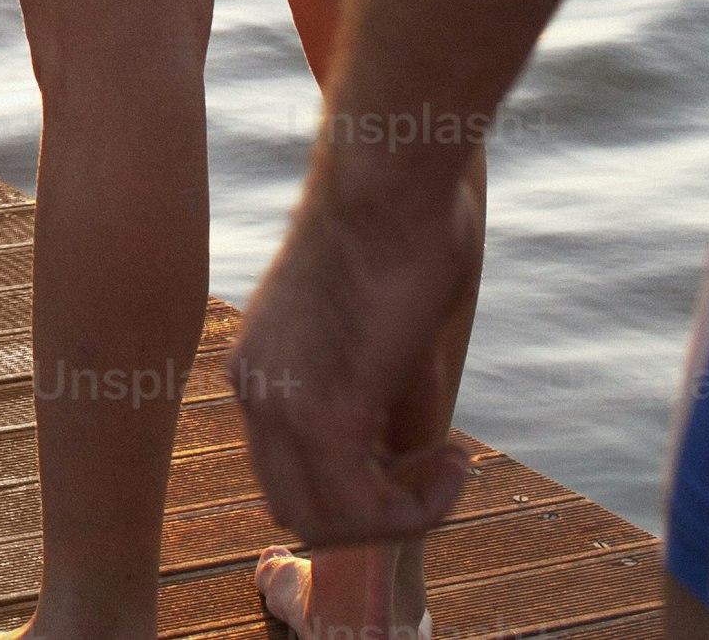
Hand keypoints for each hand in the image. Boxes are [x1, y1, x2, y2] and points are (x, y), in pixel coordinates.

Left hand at [230, 153, 484, 551]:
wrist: (390, 183)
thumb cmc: (401, 235)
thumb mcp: (390, 339)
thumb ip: (389, 405)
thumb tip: (414, 459)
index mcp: (259, 367)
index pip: (285, 472)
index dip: (356, 485)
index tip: (419, 455)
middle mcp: (254, 390)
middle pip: (297, 511)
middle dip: (373, 514)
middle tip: (433, 472)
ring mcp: (280, 405)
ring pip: (329, 525)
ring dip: (402, 515)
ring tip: (450, 466)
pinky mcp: (325, 414)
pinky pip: (366, 513)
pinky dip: (418, 508)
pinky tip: (455, 462)